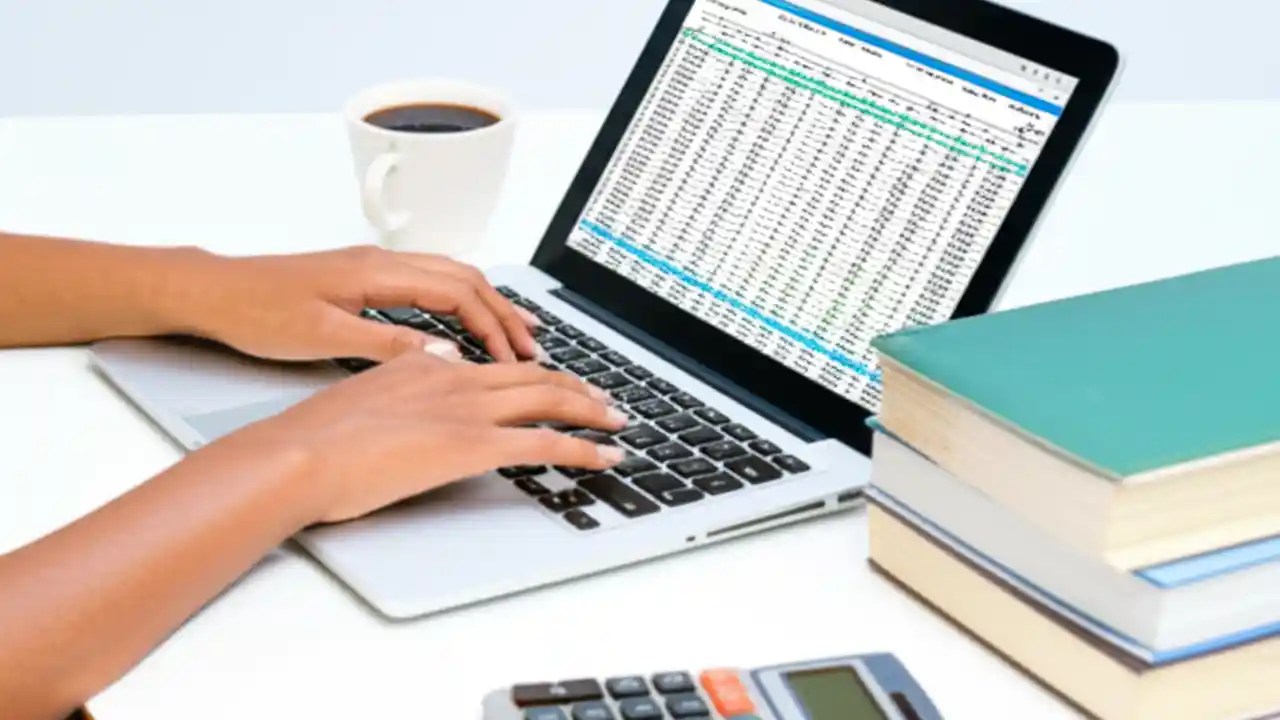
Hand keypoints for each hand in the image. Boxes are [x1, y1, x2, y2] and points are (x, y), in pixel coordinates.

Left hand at [178, 246, 540, 362]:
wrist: (211, 291)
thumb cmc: (255, 311)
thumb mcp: (321, 337)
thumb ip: (385, 344)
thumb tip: (440, 357)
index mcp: (376, 273)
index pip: (456, 292)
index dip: (492, 325)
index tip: (514, 356)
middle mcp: (381, 263)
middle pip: (464, 278)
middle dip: (504, 312)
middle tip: (533, 346)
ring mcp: (373, 268)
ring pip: (449, 277)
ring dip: (486, 305)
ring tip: (516, 332)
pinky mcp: (362, 279)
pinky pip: (428, 284)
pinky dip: (458, 303)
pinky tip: (464, 324)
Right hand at [249, 353, 627, 523]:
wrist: (298, 454)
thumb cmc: (314, 438)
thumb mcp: (362, 394)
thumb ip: (399, 380)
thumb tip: (429, 367)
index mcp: (426, 364)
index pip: (495, 364)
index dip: (532, 372)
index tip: (551, 381)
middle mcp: (454, 378)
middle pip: (534, 375)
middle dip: (577, 386)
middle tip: (604, 399)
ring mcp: (467, 409)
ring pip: (549, 399)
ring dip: (591, 409)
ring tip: (617, 421)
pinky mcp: (473, 445)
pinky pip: (545, 443)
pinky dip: (584, 448)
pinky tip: (605, 457)